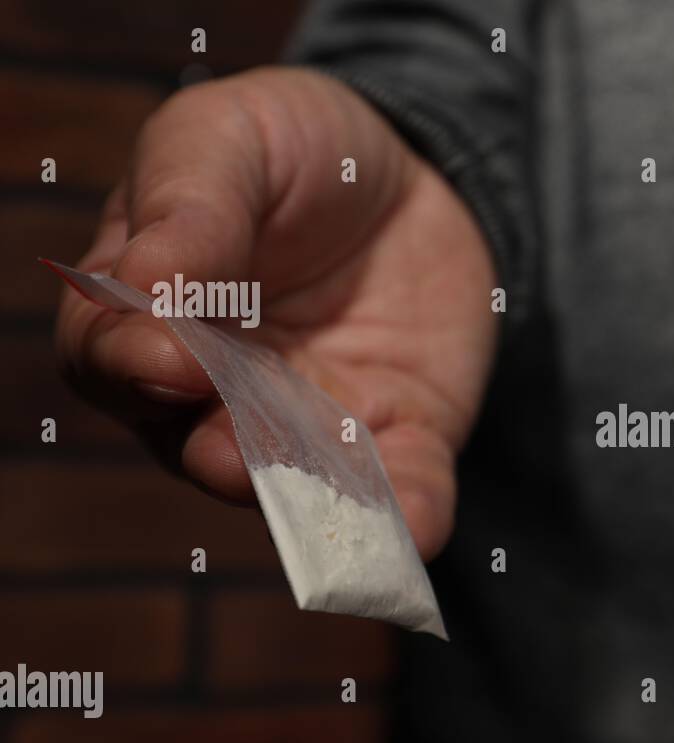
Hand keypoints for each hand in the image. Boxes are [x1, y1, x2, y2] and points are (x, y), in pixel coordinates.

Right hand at [54, 67, 495, 558]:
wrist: (418, 170)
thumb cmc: (297, 148)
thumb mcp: (230, 138)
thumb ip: (187, 204)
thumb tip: (141, 288)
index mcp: (150, 316)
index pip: (110, 360)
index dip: (131, 366)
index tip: (169, 360)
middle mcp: (221, 390)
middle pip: (196, 442)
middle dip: (217, 452)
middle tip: (232, 452)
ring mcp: (313, 422)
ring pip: (298, 483)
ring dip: (308, 499)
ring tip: (324, 506)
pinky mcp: (400, 435)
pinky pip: (402, 488)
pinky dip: (409, 513)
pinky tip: (417, 528)